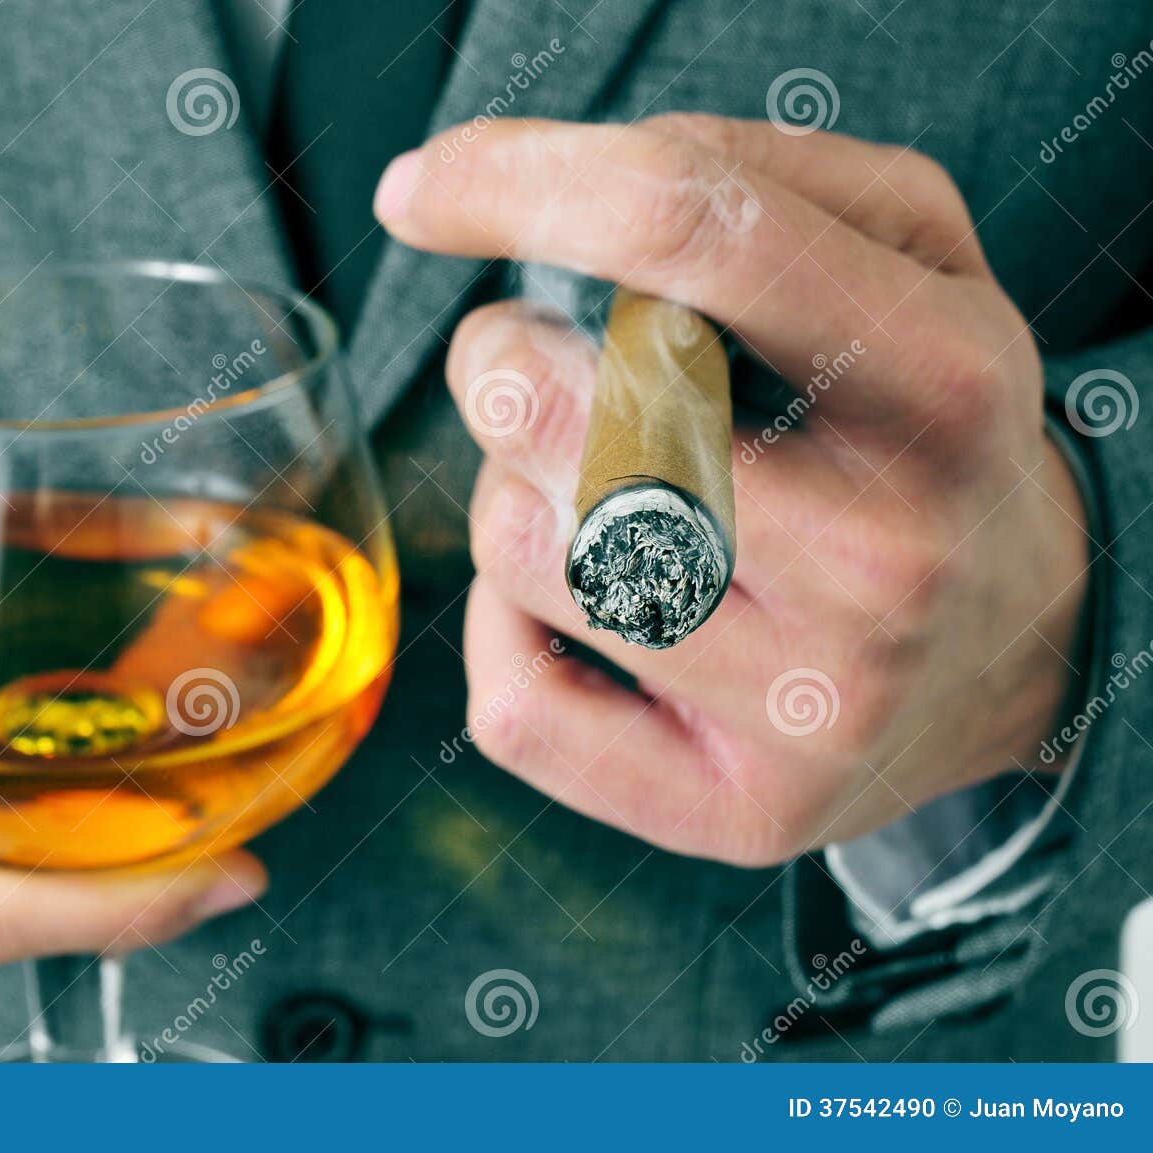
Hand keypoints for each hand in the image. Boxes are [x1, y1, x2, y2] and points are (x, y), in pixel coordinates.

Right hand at [0, 509, 265, 965]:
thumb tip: (69, 497)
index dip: (115, 909)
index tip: (223, 875)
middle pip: (28, 929)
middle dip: (149, 901)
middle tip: (243, 854)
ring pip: (9, 918)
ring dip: (112, 883)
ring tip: (203, 824)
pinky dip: (62, 869)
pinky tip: (120, 818)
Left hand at [375, 115, 1088, 864]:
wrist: (1019, 643)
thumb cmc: (923, 427)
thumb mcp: (911, 254)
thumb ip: (756, 176)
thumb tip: (530, 194)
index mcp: (940, 381)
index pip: (690, 232)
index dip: (520, 186)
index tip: (427, 191)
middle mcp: (887, 557)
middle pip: (563, 413)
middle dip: (500, 361)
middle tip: (527, 360)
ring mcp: (816, 706)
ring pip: (523, 552)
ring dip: (513, 496)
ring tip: (594, 494)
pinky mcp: (740, 811)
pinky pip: (515, 706)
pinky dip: (503, 634)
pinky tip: (575, 608)